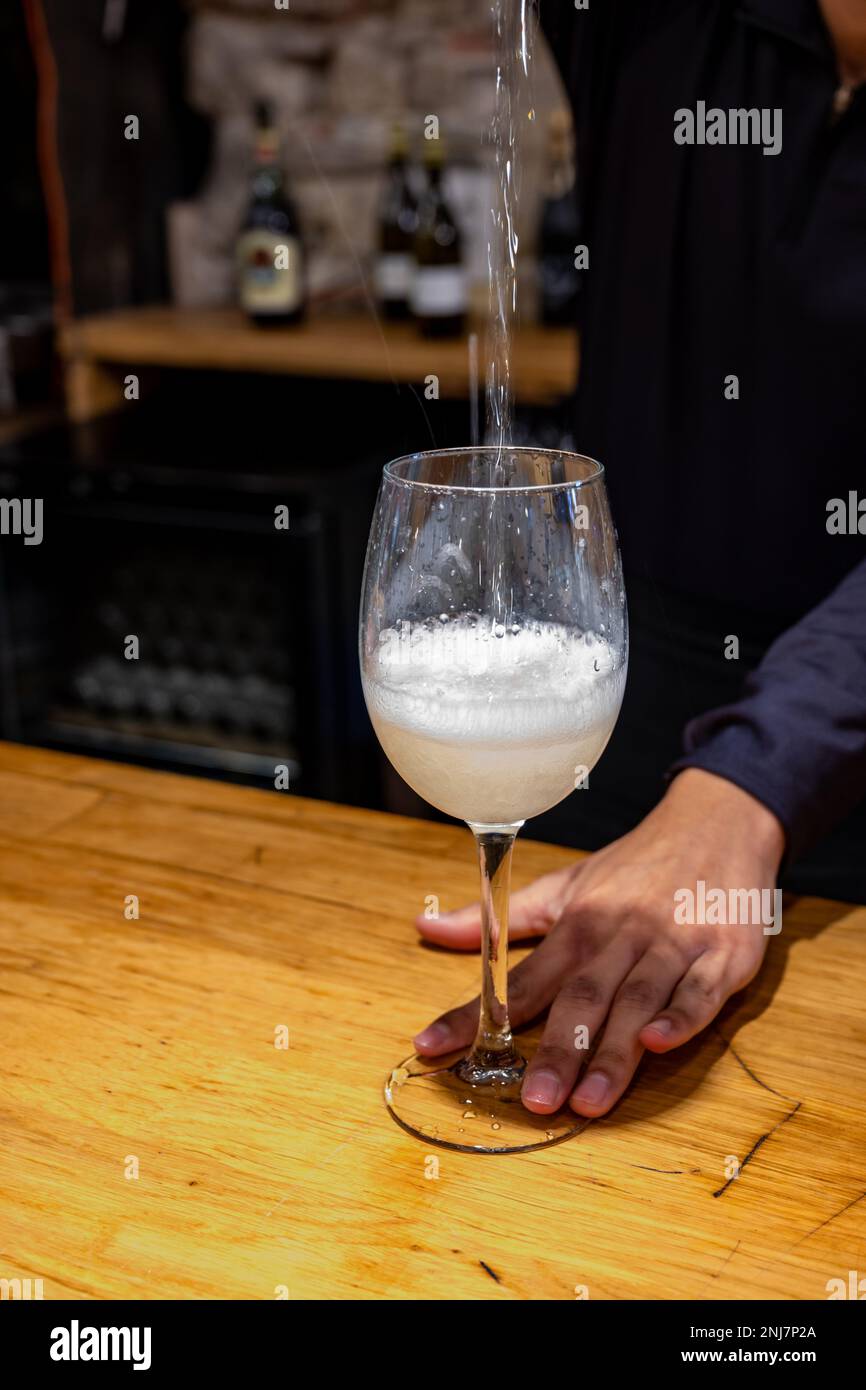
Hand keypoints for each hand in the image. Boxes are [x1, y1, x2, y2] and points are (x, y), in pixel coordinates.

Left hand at [413, 769, 785, 1117]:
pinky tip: (659, 1043)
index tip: (430, 1047)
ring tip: (587, 1103)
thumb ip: (499, 920)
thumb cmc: (635, 867)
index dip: (473, 1014)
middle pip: (582, 998)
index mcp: (577, 924)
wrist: (717, 822)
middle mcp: (619, 935)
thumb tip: (425, 929)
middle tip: (534, 1102)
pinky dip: (681, 1017)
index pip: (519, 980)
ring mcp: (672, 945)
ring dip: (613, 1054)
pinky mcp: (722, 956)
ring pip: (636, 1002)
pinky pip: (700, 991)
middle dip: (557, 1051)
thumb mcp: (564, 886)